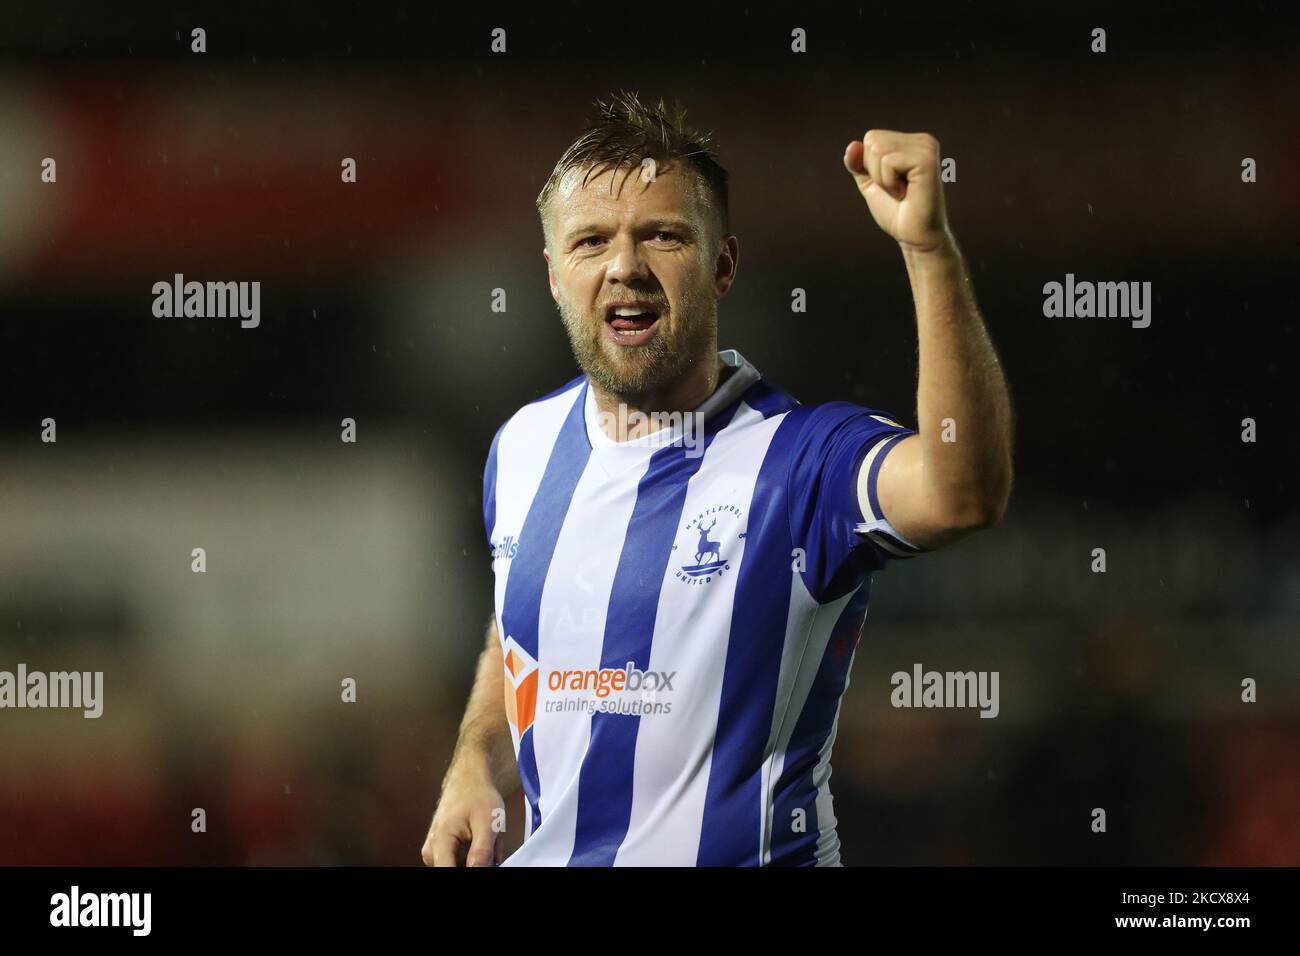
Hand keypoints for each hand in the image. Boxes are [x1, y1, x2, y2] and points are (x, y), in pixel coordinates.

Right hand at [420, 770, 505, 866]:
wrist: (468, 777)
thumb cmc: (477, 794)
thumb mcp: (488, 823)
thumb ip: (482, 852)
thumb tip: (478, 871)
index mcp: (440, 841)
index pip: (448, 872)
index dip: (469, 872)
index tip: (481, 862)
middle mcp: (431, 848)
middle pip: (453, 870)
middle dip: (475, 864)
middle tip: (488, 847)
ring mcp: (434, 848)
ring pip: (456, 866)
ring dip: (474, 860)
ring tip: (484, 839)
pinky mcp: (439, 848)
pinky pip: (455, 861)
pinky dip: (470, 856)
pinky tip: (478, 841)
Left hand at [843, 129, 952, 253]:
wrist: (914, 236)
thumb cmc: (895, 211)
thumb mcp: (870, 183)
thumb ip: (858, 163)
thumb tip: (852, 145)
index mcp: (911, 142)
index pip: (871, 138)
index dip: (870, 166)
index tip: (891, 184)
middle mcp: (923, 140)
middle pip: (873, 140)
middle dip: (875, 171)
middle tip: (897, 190)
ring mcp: (927, 147)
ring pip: (878, 149)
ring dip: (882, 179)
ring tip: (902, 191)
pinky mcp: (927, 159)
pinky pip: (888, 161)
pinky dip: (889, 183)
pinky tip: (907, 193)